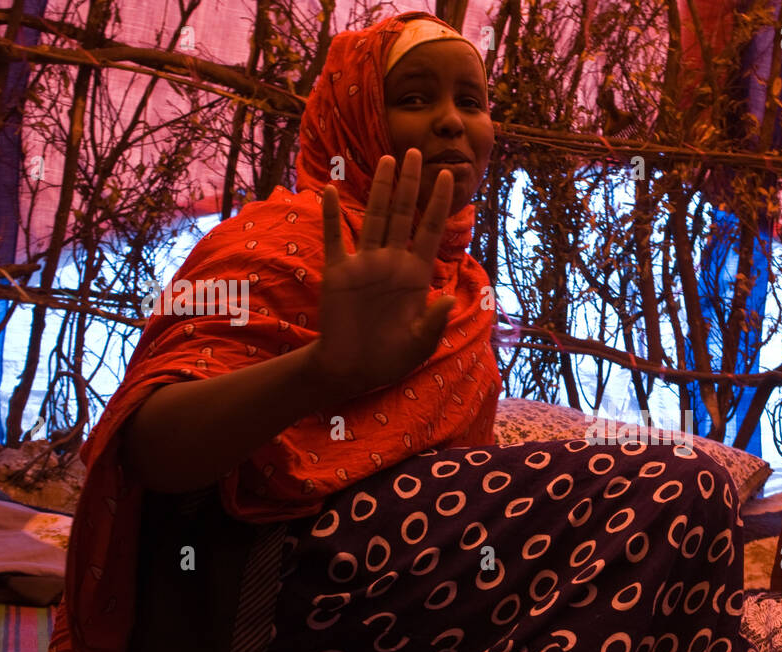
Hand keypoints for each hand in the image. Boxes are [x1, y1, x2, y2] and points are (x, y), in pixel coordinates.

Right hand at [307, 149, 455, 402]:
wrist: (352, 370)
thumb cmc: (390, 359)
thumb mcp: (420, 344)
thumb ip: (435, 321)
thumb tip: (450, 299)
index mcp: (415, 275)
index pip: (430, 231)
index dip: (439, 203)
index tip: (448, 175)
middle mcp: (391, 263)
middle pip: (403, 213)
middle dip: (411, 183)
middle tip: (417, 151)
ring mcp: (364, 265)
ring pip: (374, 217)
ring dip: (381, 189)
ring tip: (387, 160)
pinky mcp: (338, 272)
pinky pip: (335, 238)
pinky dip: (332, 215)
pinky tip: (332, 191)